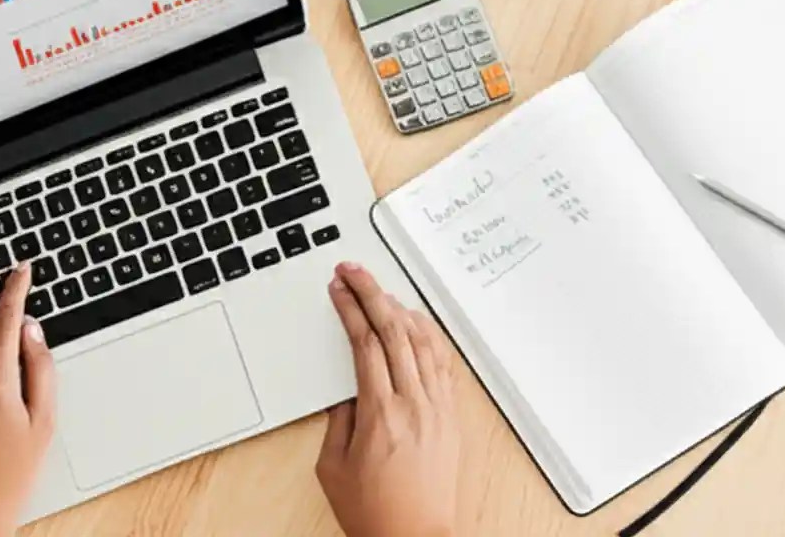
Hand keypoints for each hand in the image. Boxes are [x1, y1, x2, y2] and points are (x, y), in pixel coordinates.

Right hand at [316, 262, 460, 536]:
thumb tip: (345, 386)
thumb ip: (338, 419)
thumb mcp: (333, 466)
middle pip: (394, 330)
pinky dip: (430, 336)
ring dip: (401, 309)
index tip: (339, 289)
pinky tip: (418, 324)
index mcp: (380, 413)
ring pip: (423, 341)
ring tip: (383, 290)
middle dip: (372, 293)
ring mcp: (437, 409)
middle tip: (355, 272)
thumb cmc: (375, 512)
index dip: (350, 309)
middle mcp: (413, 404)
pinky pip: (443, 364)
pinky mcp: (451, 418)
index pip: (364, 342)